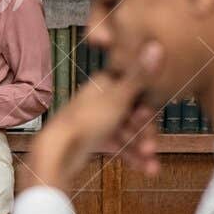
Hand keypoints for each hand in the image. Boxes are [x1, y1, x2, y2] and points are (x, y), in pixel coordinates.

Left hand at [24, 40, 163, 190]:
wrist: (58, 150)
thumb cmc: (86, 121)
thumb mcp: (119, 97)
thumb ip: (140, 74)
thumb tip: (155, 45)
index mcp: (106, 83)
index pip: (136, 92)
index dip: (147, 108)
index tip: (147, 118)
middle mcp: (101, 99)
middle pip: (133, 115)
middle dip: (145, 133)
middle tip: (150, 147)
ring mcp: (97, 119)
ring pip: (128, 133)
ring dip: (141, 148)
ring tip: (151, 165)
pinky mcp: (94, 138)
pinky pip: (119, 146)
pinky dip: (132, 157)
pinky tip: (146, 168)